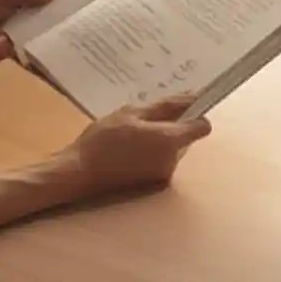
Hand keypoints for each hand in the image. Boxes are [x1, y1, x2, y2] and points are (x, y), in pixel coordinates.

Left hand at [0, 0, 57, 72]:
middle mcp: (6, 13)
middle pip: (33, 13)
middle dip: (49, 14)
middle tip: (76, 14)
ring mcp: (4, 33)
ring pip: (29, 33)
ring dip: (34, 33)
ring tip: (55, 31)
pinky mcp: (0, 54)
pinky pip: (18, 51)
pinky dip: (16, 48)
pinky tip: (10, 46)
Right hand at [60, 94, 211, 196]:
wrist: (78, 174)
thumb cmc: (102, 140)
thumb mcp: (131, 114)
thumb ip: (165, 106)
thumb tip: (190, 97)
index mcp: (170, 140)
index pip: (202, 126)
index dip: (196, 114)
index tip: (182, 107)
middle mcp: (173, 160)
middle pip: (187, 137)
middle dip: (172, 126)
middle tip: (144, 119)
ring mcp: (164, 174)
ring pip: (173, 148)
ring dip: (160, 139)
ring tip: (132, 135)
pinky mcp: (154, 184)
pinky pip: (162, 161)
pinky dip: (152, 153)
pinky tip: (129, 150)